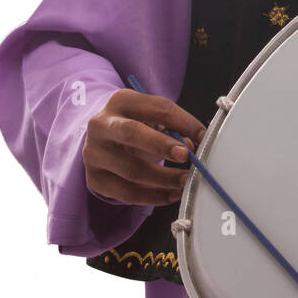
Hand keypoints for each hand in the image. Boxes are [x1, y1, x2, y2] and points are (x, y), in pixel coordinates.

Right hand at [83, 89, 206, 206]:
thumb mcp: (150, 120)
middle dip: (162, 145)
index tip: (203, 136)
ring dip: (163, 178)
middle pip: (132, 133)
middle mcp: (101, 124)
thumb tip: (192, 145)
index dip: (183, 122)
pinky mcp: (94, 178)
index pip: (156, 108)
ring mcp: (94, 153)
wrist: (100, 142)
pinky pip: (126, 193)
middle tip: (186, 155)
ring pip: (131, 169)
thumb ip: (172, 129)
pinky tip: (171, 194)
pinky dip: (152, 196)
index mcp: (121, 101)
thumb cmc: (133, 128)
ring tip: (184, 180)